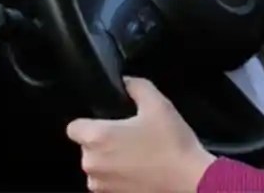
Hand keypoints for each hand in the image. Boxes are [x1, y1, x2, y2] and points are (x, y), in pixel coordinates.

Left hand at [66, 76, 215, 192]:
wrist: (190, 180)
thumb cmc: (172, 144)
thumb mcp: (158, 105)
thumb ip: (137, 87)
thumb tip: (126, 81)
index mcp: (97, 137)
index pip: (73, 126)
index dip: (89, 121)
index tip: (108, 122)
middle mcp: (92, 163)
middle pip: (87, 147)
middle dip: (104, 141)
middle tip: (131, 136)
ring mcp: (100, 184)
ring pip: (98, 166)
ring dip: (111, 160)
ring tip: (139, 154)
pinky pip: (108, 181)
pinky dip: (119, 176)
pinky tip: (141, 170)